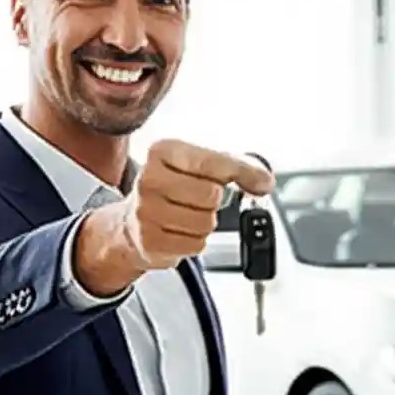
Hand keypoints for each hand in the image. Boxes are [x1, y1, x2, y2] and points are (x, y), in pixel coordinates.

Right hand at [73, 140, 274, 294]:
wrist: (131, 222)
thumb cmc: (173, 188)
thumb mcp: (201, 166)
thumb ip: (237, 168)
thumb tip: (263, 182)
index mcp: (163, 151)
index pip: (214, 161)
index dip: (244, 172)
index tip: (262, 181)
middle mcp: (149, 179)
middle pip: (212, 195)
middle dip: (216, 201)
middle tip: (202, 198)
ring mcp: (146, 211)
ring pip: (206, 222)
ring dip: (206, 222)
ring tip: (188, 214)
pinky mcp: (150, 241)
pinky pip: (196, 244)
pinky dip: (196, 240)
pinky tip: (180, 230)